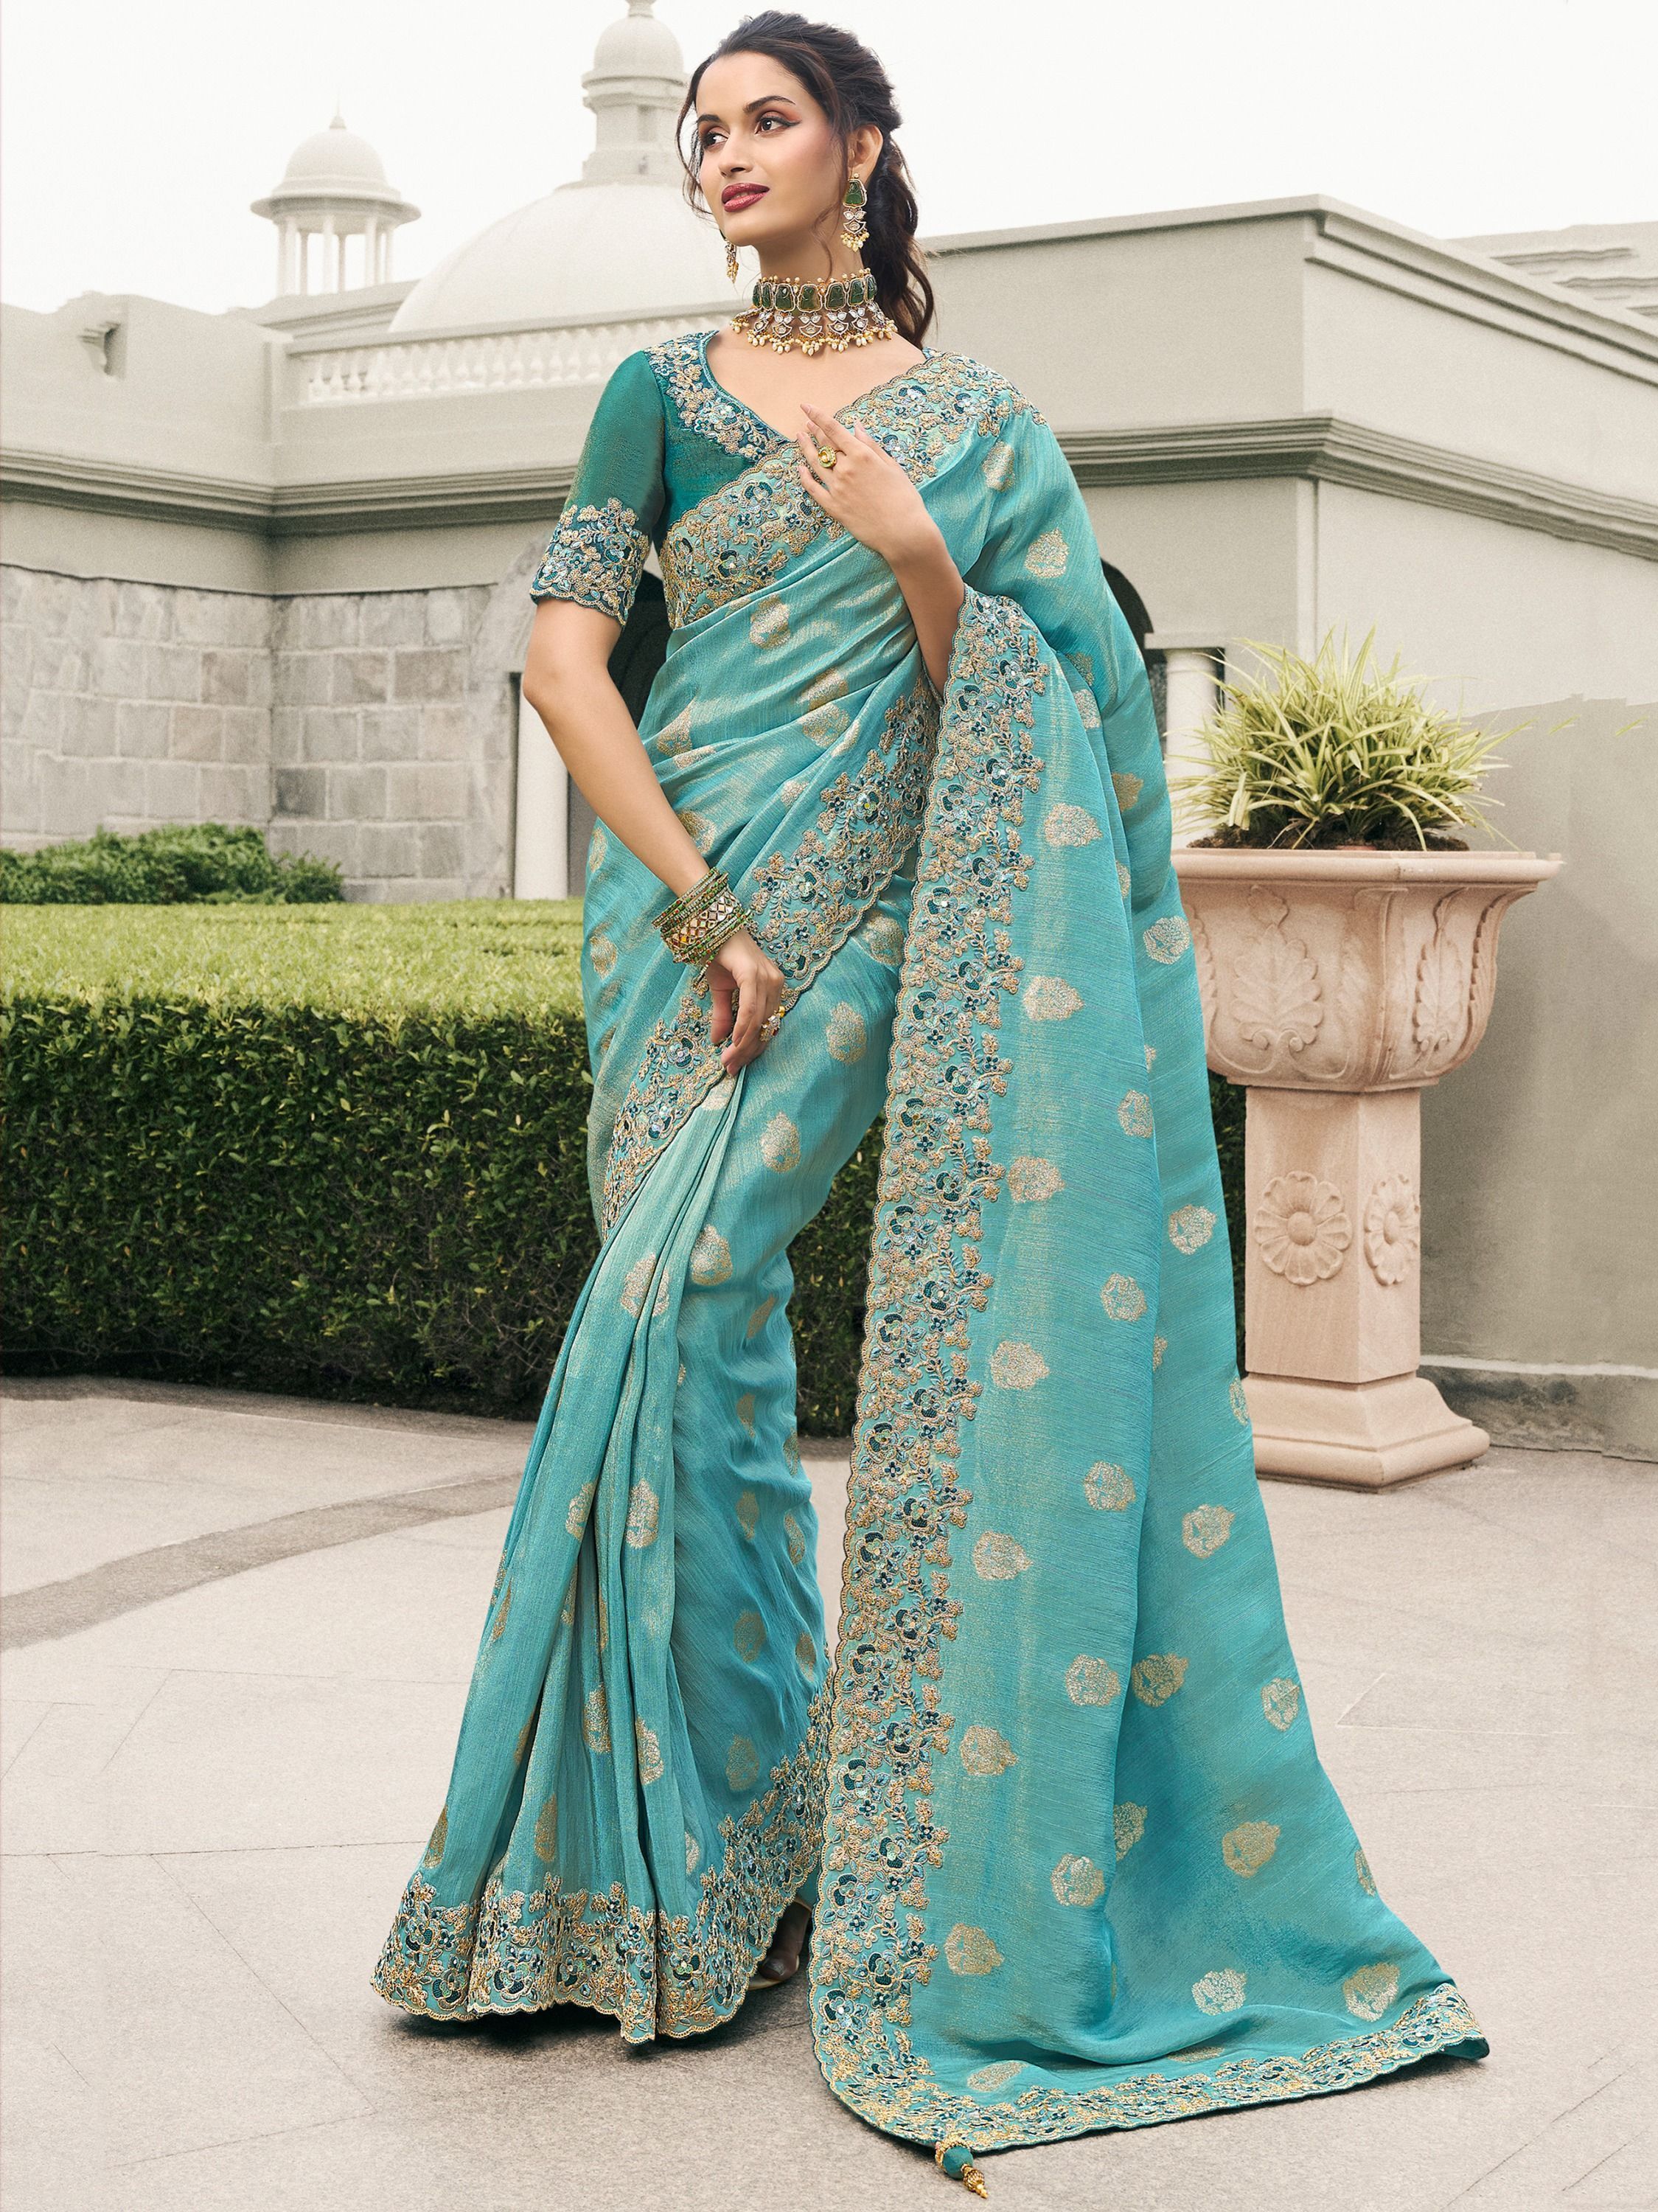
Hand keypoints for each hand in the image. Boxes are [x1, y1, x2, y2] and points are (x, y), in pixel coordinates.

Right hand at [703, 926, 785, 1072]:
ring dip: (743, 1044)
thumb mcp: (721, 991)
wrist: (713, 926)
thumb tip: (718, 1041)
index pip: (768, 1026)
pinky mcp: (755, 974)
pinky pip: (751, 1008)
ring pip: (759, 1021)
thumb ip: (724, 1015)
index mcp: (773, 988)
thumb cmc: (720, 955)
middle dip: (748, 1051)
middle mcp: (776, 984)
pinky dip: (742, 1027)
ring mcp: (768, 978)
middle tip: (731, 1068)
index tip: (737, 1065)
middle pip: (765, 1027)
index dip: (753, 1048)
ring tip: (728, 1060)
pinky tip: (733, 1041)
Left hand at [796, 401, 941, 569]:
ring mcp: (837, 489)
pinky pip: (813, 489)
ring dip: (805, 449)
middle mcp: (845, 469)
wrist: (903, 532)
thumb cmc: (904, 498)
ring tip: (800, 438)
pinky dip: (804, 477)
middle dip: (814, 431)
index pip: (834, 429)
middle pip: (824, 445)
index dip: (818, 416)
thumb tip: (856, 428)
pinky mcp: (833, 507)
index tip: (807, 406)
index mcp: (861, 456)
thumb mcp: (892, 466)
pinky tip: (800, 469)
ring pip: (815, 464)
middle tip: (807, 422)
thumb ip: (872, 446)